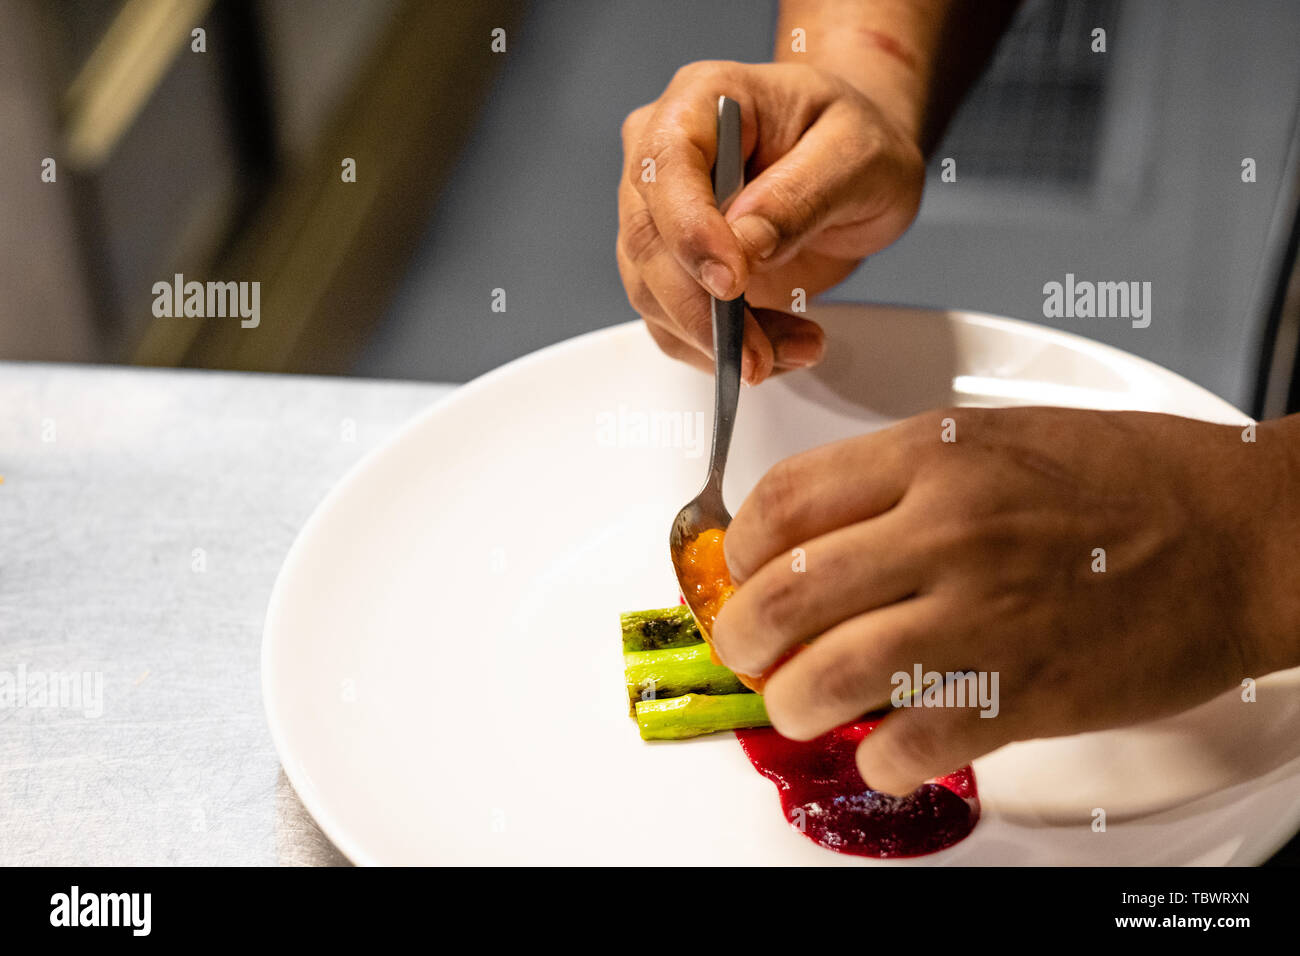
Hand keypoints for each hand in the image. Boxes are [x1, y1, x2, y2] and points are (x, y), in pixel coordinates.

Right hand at [617, 60, 924, 383]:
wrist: (853, 166)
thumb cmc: (854, 141)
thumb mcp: (856, 155)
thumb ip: (800, 197)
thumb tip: (743, 246)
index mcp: (699, 101)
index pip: (667, 167)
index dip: (690, 230)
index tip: (731, 282)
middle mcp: (663, 159)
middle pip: (648, 242)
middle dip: (702, 311)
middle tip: (761, 353)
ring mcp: (661, 218)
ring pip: (655, 295)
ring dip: (718, 342)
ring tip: (796, 347)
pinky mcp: (674, 271)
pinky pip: (675, 324)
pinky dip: (721, 353)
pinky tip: (777, 350)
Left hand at [711, 407, 1299, 793]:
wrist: (1240, 534)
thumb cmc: (1126, 479)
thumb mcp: (994, 438)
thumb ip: (897, 478)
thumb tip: (811, 530)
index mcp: (932, 459)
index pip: (782, 504)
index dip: (739, 547)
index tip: (740, 570)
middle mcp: (944, 534)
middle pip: (782, 598)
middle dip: (743, 636)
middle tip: (749, 649)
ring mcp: (982, 618)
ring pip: (826, 679)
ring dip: (794, 703)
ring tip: (802, 703)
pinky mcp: (1023, 696)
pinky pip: (907, 747)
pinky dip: (879, 757)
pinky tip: (887, 743)